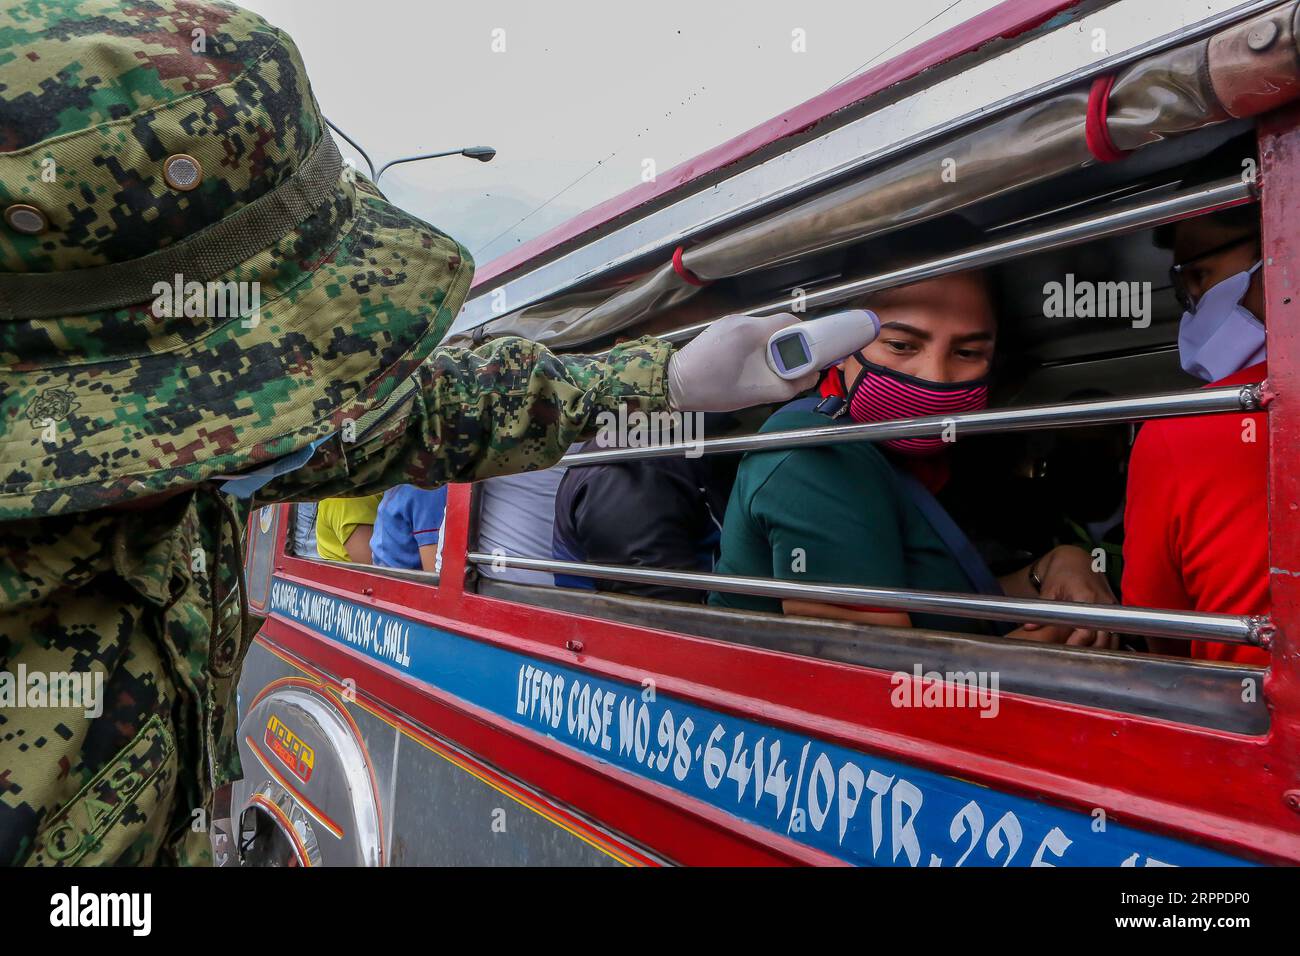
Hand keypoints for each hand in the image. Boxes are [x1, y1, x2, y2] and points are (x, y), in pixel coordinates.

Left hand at [666, 313, 822, 411]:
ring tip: (773, 366)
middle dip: (790, 342)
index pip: (790, 322)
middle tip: (795, 363)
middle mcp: (741, 320)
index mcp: (751, 332)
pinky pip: (748, 332)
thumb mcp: (755, 394)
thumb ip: (789, 386)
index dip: (806, 334)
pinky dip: (757, 344)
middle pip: (777, 325)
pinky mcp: (721, 328)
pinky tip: (753, 362)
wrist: (674, 384)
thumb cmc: (712, 389)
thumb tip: (813, 377)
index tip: (812, 351)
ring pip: (763, 329)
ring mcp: (729, 322)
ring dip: (772, 344)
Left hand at [1016, 545, 1118, 648]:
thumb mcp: (1049, 589)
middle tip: (1073, 660)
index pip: (1087, 630)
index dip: (1077, 644)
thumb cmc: (1063, 572)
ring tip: (1083, 658)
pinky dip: (1108, 643)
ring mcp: (1112, 608)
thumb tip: (1029, 627)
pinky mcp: (1114, 610)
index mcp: (1088, 598)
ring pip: (1113, 638)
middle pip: (1103, 639)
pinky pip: (1116, 632)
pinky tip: (1095, 651)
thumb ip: (1042, 610)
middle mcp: (1104, 604)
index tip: (1066, 652)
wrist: (1077, 560)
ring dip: (1100, 649)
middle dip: (1090, 651)